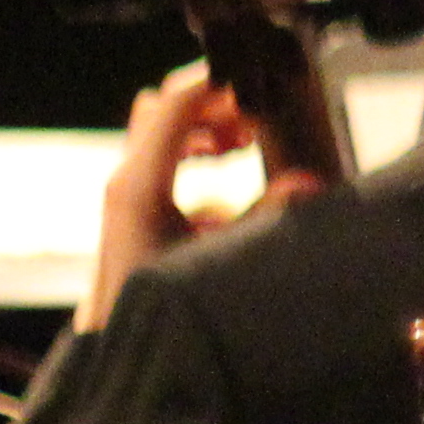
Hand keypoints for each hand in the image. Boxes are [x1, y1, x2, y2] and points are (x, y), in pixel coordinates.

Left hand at [82, 69, 281, 326]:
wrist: (114, 341)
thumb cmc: (162, 302)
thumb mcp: (219, 256)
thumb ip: (264, 216)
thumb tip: (309, 183)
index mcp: (141, 182)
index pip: (175, 101)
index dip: (219, 83)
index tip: (261, 85)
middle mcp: (126, 178)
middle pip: (165, 106)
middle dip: (215, 103)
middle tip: (257, 118)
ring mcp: (125, 189)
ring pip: (162, 128)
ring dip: (206, 127)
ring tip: (245, 144)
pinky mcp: (132, 203)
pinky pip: (163, 156)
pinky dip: (195, 151)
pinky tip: (227, 177)